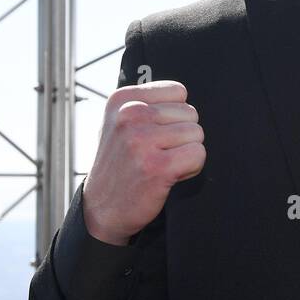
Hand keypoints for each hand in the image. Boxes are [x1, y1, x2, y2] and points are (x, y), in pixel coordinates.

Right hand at [82, 80, 204, 244]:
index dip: (175, 115)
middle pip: (190, 113)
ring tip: (162, 164)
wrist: (101, 208)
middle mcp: (130, 115)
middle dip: (182, 136)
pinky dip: (191, 167)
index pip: (178, 92)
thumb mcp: (120, 123)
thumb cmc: (119, 163)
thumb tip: (184, 97)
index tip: (156, 133)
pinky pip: (198, 154)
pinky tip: (170, 175)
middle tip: (159, 153)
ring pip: (197, 134)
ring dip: (186, 152)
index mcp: (122, 100)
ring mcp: (142, 140)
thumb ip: (148, 104)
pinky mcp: (157, 166)